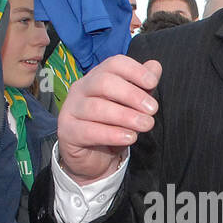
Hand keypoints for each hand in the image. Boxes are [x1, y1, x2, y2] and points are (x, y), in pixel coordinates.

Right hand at [57, 55, 160, 182]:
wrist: (94, 158)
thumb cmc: (113, 127)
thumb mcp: (132, 107)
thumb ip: (143, 88)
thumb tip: (155, 67)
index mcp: (97, 77)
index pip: (114, 64)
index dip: (135, 70)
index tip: (152, 83)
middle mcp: (80, 89)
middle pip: (104, 82)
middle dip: (131, 95)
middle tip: (152, 110)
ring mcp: (71, 109)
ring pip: (97, 107)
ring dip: (125, 116)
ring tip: (146, 125)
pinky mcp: (67, 131)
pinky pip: (89, 131)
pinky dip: (112, 134)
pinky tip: (129, 137)